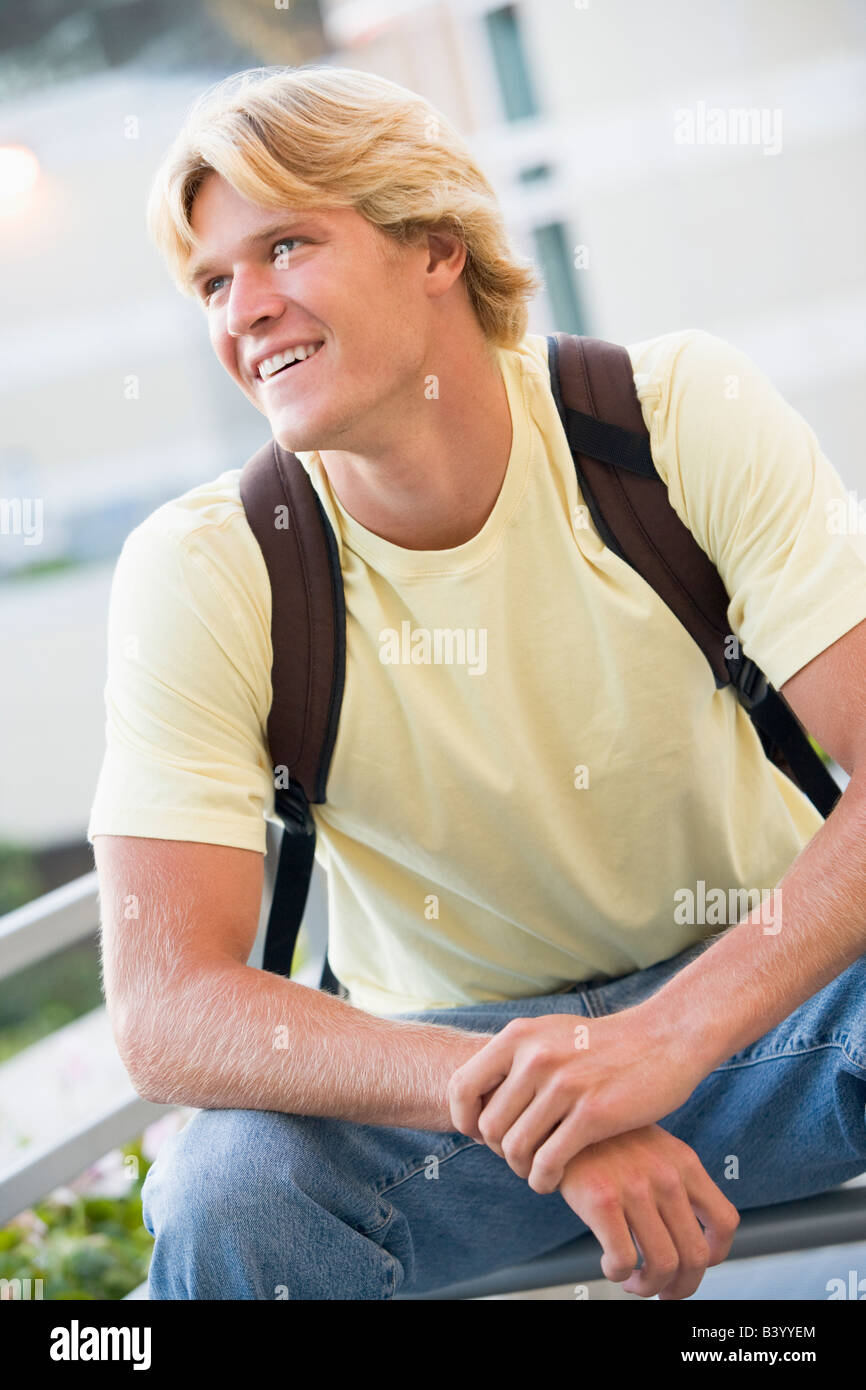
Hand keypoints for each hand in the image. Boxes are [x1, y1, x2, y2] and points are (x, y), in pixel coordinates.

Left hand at [447, 1007, 703, 1192]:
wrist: (664, 1038)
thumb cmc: (604, 1044)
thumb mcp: (551, 1033)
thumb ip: (516, 1057)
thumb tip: (477, 1091)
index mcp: (520, 1036)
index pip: (462, 1087)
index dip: (466, 1120)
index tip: (483, 1135)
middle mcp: (536, 1056)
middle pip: (490, 1125)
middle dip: (499, 1150)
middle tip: (519, 1156)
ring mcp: (564, 1085)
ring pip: (515, 1148)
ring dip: (522, 1168)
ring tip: (536, 1169)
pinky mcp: (593, 1114)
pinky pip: (548, 1161)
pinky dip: (543, 1179)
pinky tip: (552, 1179)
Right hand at [559, 1124, 739, 1298]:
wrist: (560, 1118)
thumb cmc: (604, 1139)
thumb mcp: (653, 1146)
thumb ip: (675, 1180)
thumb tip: (690, 1234)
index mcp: (684, 1162)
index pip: (724, 1221)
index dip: (715, 1255)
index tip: (698, 1265)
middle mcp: (665, 1175)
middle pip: (695, 1254)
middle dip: (682, 1285)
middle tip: (665, 1291)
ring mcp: (635, 1188)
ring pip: (662, 1265)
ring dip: (648, 1286)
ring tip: (633, 1281)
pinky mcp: (602, 1200)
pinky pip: (623, 1259)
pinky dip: (619, 1273)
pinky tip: (609, 1264)